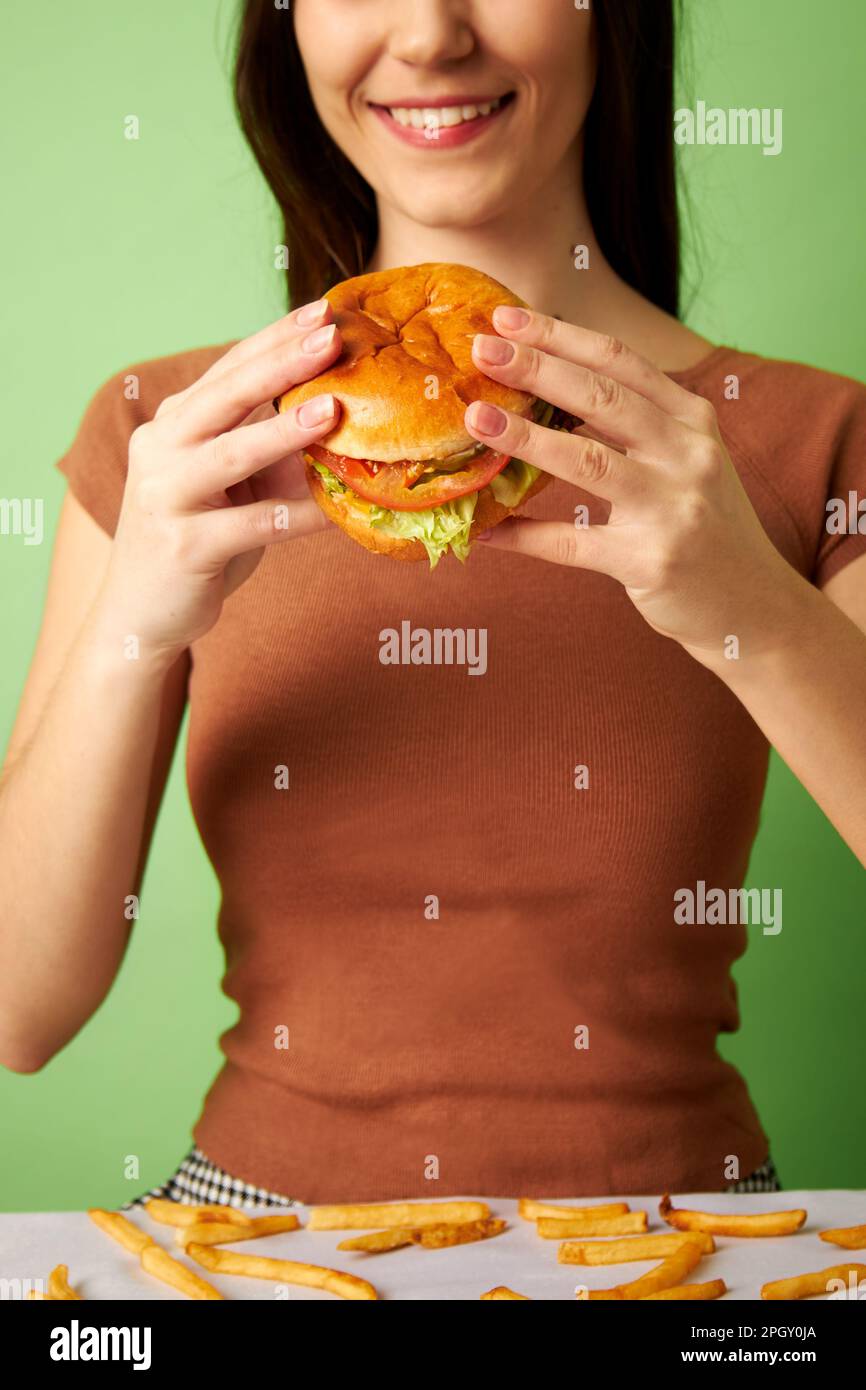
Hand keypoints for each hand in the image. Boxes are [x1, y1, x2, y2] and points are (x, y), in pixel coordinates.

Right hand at [93, 300, 342, 662]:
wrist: (141, 613)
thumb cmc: (198, 538)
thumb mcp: (234, 484)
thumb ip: (274, 449)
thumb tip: (345, 415)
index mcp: (174, 424)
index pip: (229, 369)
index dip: (276, 339)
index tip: (324, 311)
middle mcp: (162, 449)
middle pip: (226, 395)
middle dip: (281, 363)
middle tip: (331, 335)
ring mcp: (167, 497)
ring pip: (232, 455)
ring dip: (284, 430)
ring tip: (333, 409)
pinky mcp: (184, 547)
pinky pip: (252, 526)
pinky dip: (297, 516)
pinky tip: (337, 511)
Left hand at [464, 309, 801, 674]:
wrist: (752, 603)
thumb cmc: (705, 525)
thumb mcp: (687, 460)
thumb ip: (636, 426)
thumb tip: (547, 391)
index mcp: (691, 420)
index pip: (620, 361)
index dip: (560, 335)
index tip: (507, 317)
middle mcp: (687, 454)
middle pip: (601, 397)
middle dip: (536, 368)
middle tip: (482, 349)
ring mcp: (671, 508)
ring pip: (586, 459)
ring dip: (524, 437)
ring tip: (475, 419)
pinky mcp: (648, 561)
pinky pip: (570, 544)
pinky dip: (523, 536)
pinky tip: (486, 528)